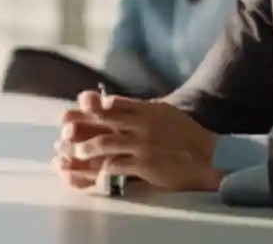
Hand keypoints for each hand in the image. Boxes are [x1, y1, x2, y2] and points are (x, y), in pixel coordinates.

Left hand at [56, 90, 221, 191]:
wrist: (209, 157)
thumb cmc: (187, 136)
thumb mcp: (165, 113)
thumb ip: (141, 109)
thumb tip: (114, 103)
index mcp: (148, 109)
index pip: (113, 103)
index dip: (91, 106)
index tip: (77, 108)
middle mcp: (143, 123)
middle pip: (103, 120)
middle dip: (80, 124)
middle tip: (63, 130)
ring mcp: (143, 143)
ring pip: (104, 142)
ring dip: (84, 148)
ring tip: (71, 153)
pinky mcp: (145, 163)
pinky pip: (114, 165)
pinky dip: (98, 168)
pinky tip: (88, 170)